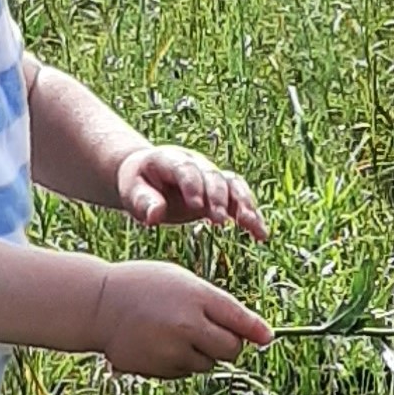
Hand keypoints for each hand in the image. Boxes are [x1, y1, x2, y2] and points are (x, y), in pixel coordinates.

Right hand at [92, 260, 272, 377]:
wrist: (97, 304)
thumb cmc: (147, 286)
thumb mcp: (184, 282)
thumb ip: (220, 306)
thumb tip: (262, 336)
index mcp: (196, 298)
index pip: (240, 321)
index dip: (257, 332)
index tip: (267, 338)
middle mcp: (186, 327)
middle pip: (231, 350)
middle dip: (230, 344)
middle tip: (214, 331)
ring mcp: (170, 352)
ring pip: (207, 364)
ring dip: (201, 353)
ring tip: (174, 332)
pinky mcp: (157, 370)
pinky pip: (183, 372)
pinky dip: (179, 362)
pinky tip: (159, 343)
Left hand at [116, 145, 267, 238]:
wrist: (149, 175)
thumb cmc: (138, 185)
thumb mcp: (131, 191)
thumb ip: (142, 202)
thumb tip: (153, 217)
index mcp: (171, 160)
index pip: (186, 170)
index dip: (193, 186)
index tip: (196, 206)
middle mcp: (197, 165)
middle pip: (214, 177)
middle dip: (218, 198)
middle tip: (218, 221)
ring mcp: (212, 177)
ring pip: (234, 186)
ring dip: (245, 206)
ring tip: (254, 228)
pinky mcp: (222, 192)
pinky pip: (241, 200)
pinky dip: (252, 216)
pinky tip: (261, 235)